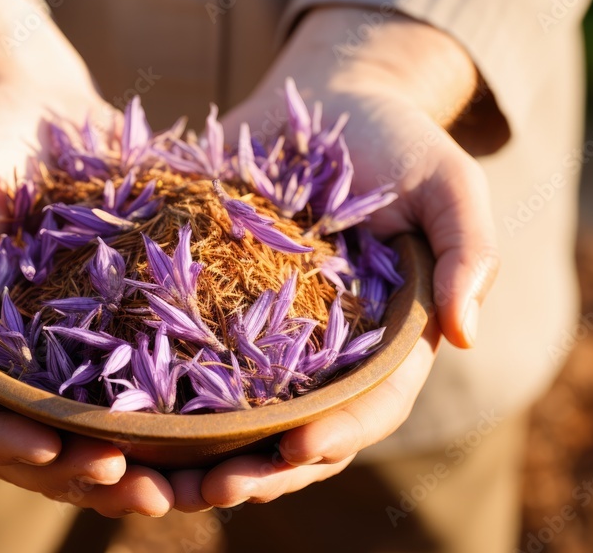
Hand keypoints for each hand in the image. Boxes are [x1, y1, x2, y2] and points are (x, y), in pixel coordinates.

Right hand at [0, 0, 173, 516]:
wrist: (39, 107)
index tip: (45, 448)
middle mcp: (5, 358)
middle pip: (31, 439)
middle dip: (78, 474)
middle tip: (135, 487)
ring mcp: (64, 349)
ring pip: (92, 431)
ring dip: (135, 467)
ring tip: (187, 486)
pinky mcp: (120, 327)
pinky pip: (145, 383)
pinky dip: (176, 417)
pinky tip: (222, 431)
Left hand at [173, 6, 499, 509]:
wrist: (326, 101)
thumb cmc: (397, 142)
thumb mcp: (447, 185)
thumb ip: (469, 252)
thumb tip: (466, 335)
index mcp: (387, 342)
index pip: (370, 405)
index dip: (341, 431)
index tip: (301, 445)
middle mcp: (326, 354)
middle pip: (299, 434)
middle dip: (263, 470)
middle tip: (218, 490)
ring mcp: (267, 337)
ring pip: (240, 419)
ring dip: (205, 458)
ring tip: (163, 481)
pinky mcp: (216, 309)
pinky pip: (189, 363)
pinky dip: (164, 401)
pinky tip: (123, 422)